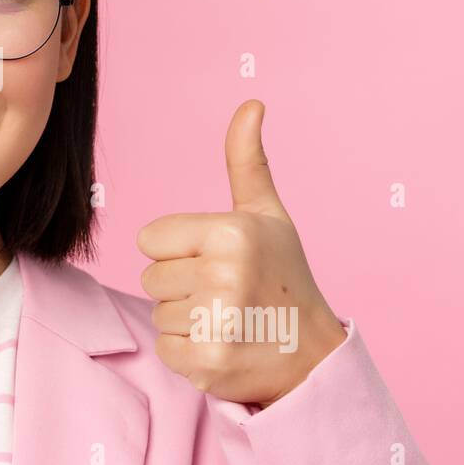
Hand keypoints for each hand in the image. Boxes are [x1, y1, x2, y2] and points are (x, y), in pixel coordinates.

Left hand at [137, 99, 345, 407]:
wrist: (313, 355)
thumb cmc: (283, 277)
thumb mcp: (267, 215)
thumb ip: (246, 160)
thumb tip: (251, 103)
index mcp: (230, 232)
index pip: (150, 239)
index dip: (178, 251)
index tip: (217, 260)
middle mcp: (223, 275)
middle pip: (150, 277)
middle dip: (182, 286)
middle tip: (227, 294)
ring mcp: (216, 321)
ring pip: (157, 313)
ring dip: (185, 319)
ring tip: (227, 318)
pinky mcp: (207, 362)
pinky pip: (165, 348)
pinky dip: (186, 352)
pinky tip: (222, 345)